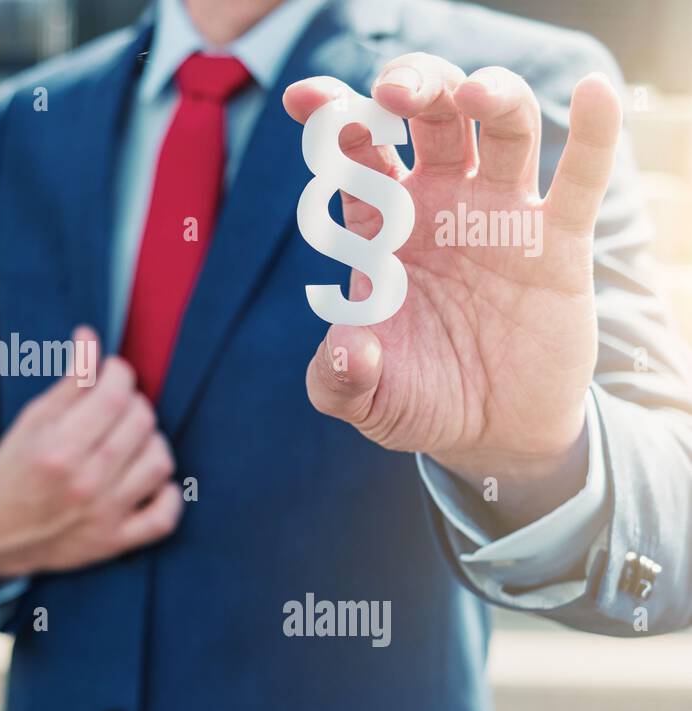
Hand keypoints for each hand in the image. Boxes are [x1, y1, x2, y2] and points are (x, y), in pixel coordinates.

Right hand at [0, 327, 182, 579]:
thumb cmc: (11, 470)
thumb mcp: (31, 421)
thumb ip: (70, 382)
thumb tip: (91, 337)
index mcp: (58, 449)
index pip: (114, 395)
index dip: (120, 373)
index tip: (112, 372)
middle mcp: (85, 483)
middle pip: (141, 423)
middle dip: (133, 403)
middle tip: (116, 405)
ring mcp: (104, 516)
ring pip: (160, 462)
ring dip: (151, 442)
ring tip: (130, 440)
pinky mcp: (115, 542)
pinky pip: (165, 517)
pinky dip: (167, 495)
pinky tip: (148, 480)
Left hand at [283, 53, 621, 528]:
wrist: (492, 434)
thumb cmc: (416, 400)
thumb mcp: (364, 400)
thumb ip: (339, 379)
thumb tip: (349, 350)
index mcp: (379, 226)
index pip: (354, 153)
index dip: (332, 116)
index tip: (304, 98)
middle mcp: (436, 204)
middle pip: (426, 116)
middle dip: (410, 86)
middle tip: (393, 92)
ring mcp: (497, 214)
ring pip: (499, 127)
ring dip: (488, 95)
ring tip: (472, 96)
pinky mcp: (556, 240)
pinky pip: (580, 175)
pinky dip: (592, 130)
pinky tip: (594, 91)